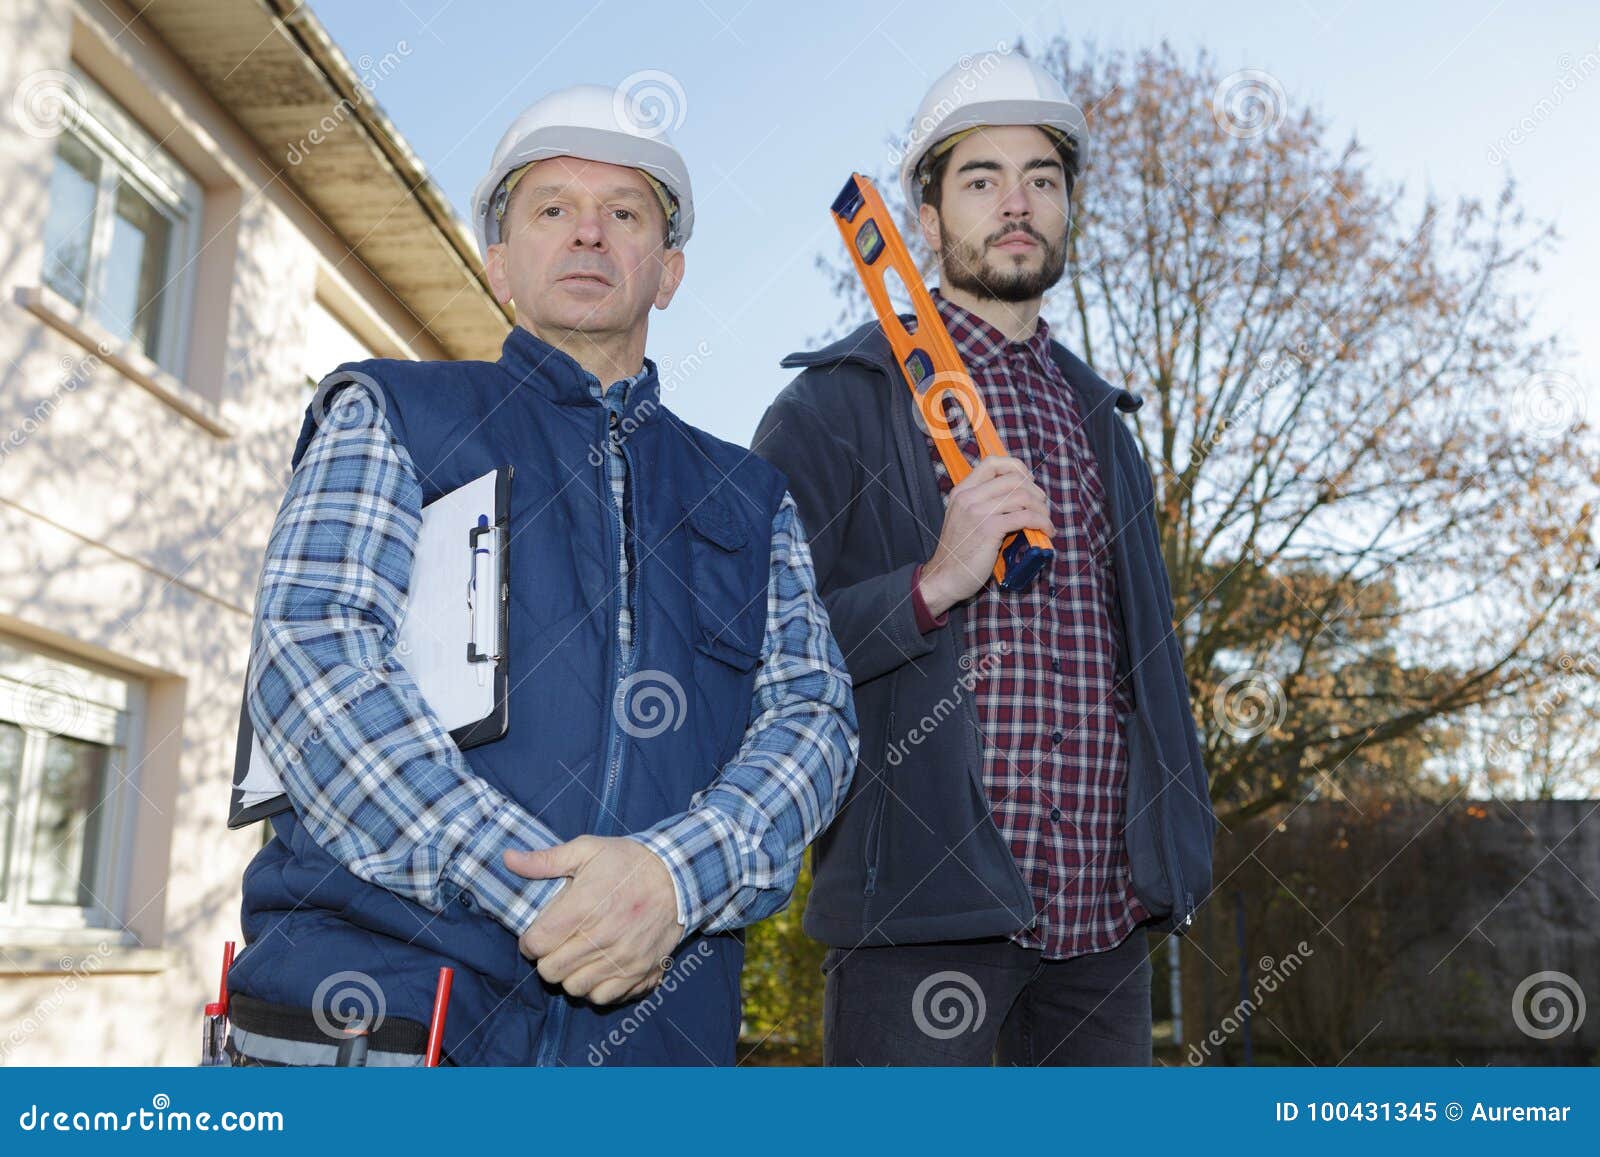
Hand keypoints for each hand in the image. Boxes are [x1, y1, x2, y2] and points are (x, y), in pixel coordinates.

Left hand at [504, 835, 684, 1005]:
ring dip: (569, 974)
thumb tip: (508, 859)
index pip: (536, 943)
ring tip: (576, 955)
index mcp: (583, 907)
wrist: (679, 877)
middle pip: (550, 971)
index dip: (529, 940)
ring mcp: (621, 958)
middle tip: (557, 944)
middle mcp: (601, 937)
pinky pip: (601, 997)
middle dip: (546, 958)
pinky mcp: (639, 972)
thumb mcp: (587, 849)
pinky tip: (596, 967)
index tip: (537, 933)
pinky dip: (593, 987)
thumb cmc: (629, 862)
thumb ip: (546, 860)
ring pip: (573, 987)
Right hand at [919, 455, 1053, 616]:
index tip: (1027, 482)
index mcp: (962, 491)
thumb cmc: (958, 552)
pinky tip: (1045, 531)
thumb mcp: (964, 518)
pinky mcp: (989, 529)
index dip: (1016, 467)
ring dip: (1041, 509)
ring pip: (1022, 496)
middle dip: (1036, 491)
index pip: (993, 462)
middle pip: (1013, 478)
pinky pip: (1025, 517)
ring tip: (1045, 521)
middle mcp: (968, 496)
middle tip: (1042, 507)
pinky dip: (1042, 522)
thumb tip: (1018, 494)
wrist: (944, 577)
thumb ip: (983, 503)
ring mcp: (978, 511)